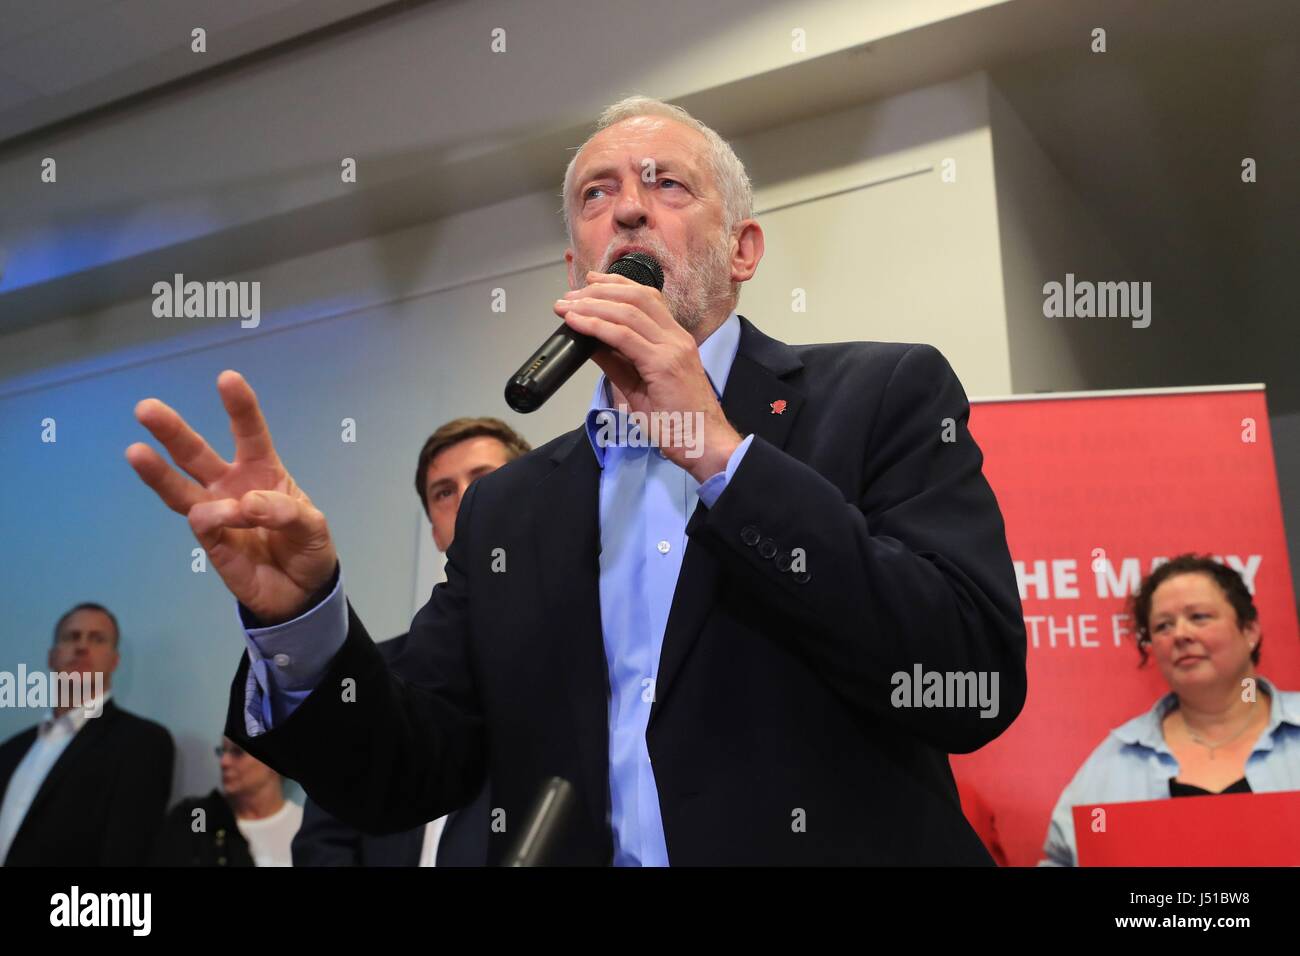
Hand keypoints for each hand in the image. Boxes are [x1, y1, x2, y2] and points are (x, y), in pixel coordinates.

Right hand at [125, 370, 336, 624]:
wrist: (303, 592)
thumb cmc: (307, 547)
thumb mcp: (312, 525)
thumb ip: (285, 510)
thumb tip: (245, 503)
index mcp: (262, 471)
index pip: (249, 433)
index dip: (239, 407)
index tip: (227, 378)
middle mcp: (232, 486)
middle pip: (196, 454)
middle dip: (172, 430)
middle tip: (145, 408)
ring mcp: (217, 514)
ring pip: (180, 488)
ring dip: (158, 471)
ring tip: (135, 451)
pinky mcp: (211, 543)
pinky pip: (202, 523)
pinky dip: (212, 516)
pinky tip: (222, 517)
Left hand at [555, 270, 741, 480]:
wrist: (705, 444)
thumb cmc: (679, 421)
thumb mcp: (640, 387)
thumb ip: (618, 363)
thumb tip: (592, 344)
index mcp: (675, 339)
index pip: (647, 298)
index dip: (617, 284)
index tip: (591, 283)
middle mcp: (676, 338)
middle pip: (636, 296)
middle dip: (598, 291)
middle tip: (569, 297)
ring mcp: (672, 349)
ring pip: (628, 312)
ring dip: (592, 305)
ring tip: (566, 307)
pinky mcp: (664, 365)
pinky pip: (624, 337)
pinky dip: (596, 326)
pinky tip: (577, 323)